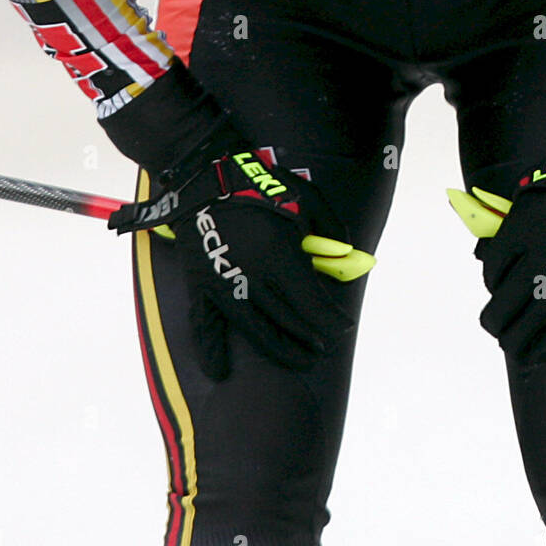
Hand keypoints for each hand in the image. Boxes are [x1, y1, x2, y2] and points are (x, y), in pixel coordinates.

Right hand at [110, 127, 373, 376]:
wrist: (207, 174)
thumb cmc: (261, 184)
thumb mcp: (307, 197)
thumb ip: (331, 228)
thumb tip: (345, 256)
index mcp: (278, 255)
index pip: (311, 302)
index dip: (331, 319)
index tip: (344, 328)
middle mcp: (252, 276)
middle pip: (287, 319)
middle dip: (310, 336)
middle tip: (323, 347)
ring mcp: (223, 284)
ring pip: (254, 329)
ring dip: (279, 348)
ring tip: (299, 360)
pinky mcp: (200, 284)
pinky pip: (204, 324)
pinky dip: (210, 349)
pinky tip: (220, 371)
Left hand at [452, 154, 545, 363]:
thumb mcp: (530, 192)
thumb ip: (507, 220)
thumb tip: (486, 249)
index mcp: (518, 231)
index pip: (491, 269)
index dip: (490, 283)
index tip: (495, 289)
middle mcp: (537, 258)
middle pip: (504, 301)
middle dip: (495, 320)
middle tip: (494, 326)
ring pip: (531, 321)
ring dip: (515, 339)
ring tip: (511, 344)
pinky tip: (540, 353)